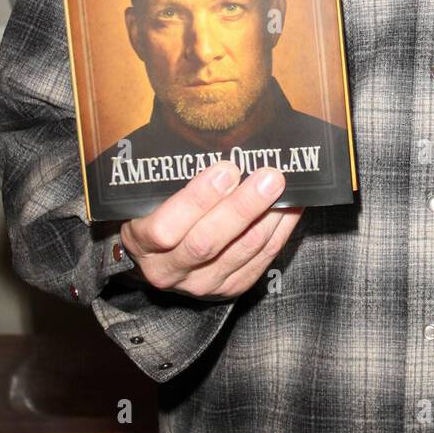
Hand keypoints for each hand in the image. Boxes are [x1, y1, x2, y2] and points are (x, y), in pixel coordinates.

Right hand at [118, 160, 303, 299]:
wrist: (160, 254)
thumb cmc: (156, 210)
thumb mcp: (150, 194)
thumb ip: (174, 178)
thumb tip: (220, 145)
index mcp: (142, 243)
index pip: (165, 229)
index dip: (197, 200)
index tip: (226, 170)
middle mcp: (169, 270)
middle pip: (208, 242)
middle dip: (242, 207)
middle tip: (269, 177)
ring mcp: (202, 284)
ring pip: (241, 250)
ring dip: (268, 217)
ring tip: (283, 186)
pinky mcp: (231, 287)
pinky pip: (262, 258)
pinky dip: (280, 229)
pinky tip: (291, 205)